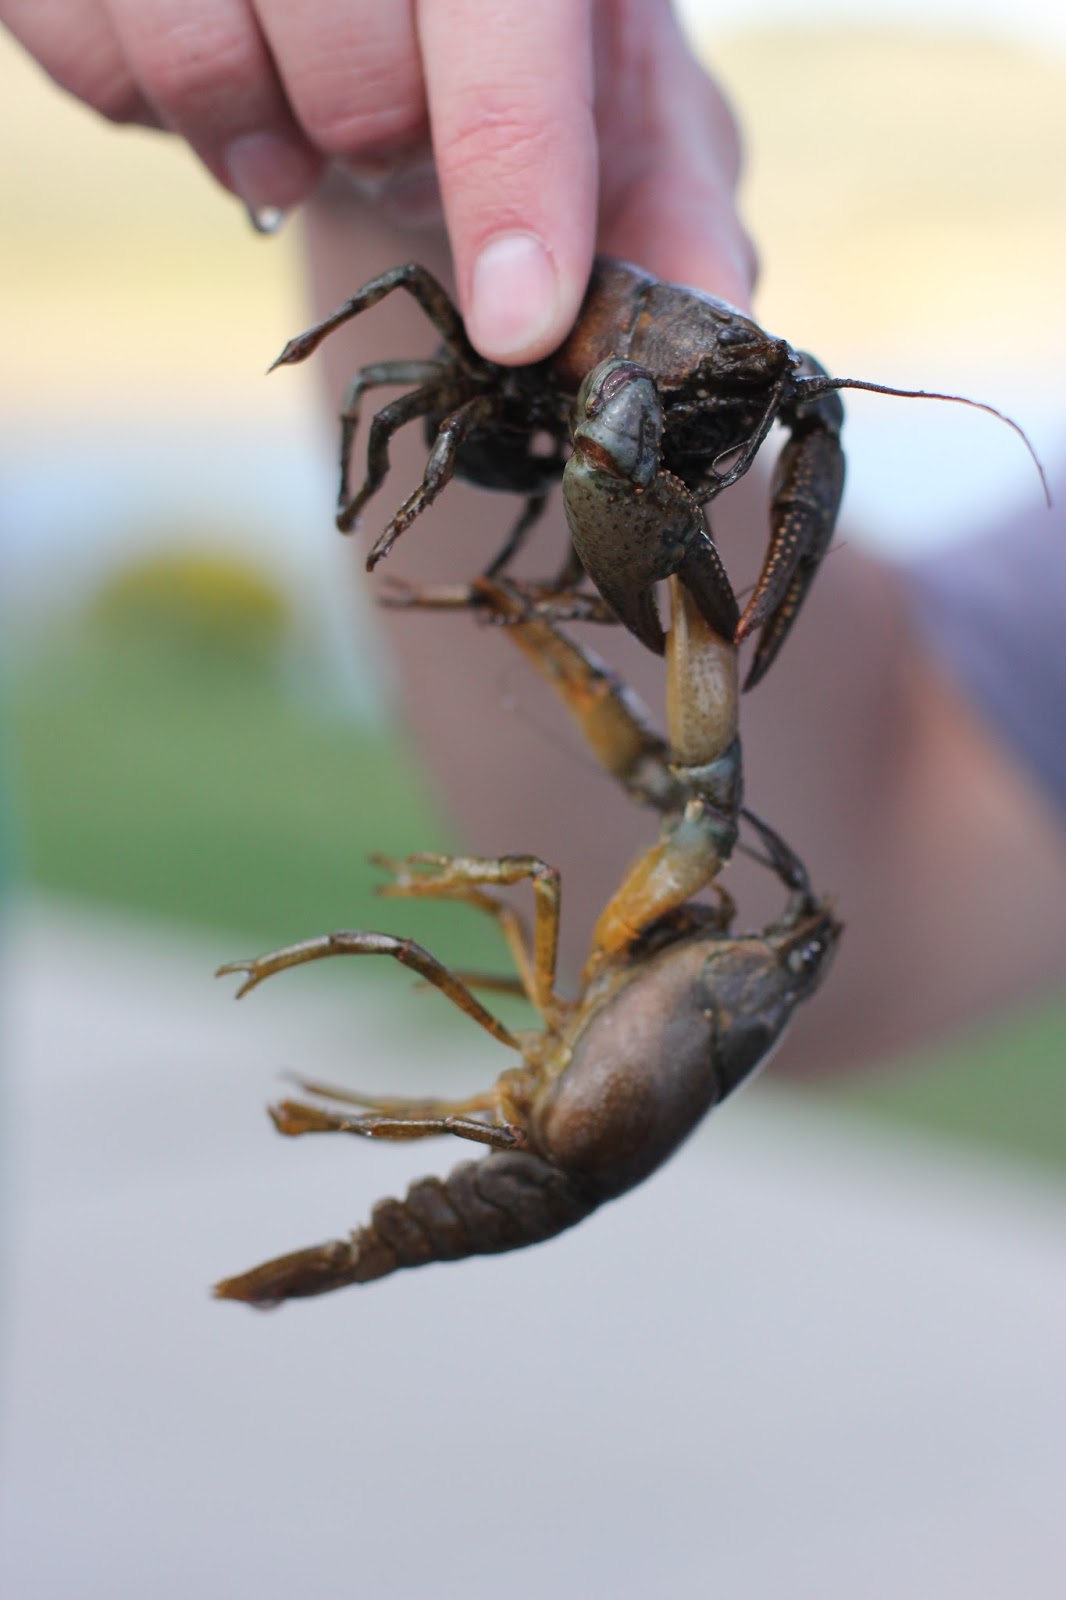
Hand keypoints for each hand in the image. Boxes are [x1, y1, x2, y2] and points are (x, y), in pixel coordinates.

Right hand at [1, 0, 754, 356]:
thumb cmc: (522, 49)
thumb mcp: (623, 119)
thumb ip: (671, 219)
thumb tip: (716, 337)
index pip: (504, 14)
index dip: (513, 177)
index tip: (519, 324)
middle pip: (353, 63)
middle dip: (383, 154)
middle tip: (389, 137)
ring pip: (201, 56)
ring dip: (261, 143)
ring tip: (302, 118)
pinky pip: (84, 59)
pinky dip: (152, 112)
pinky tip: (222, 76)